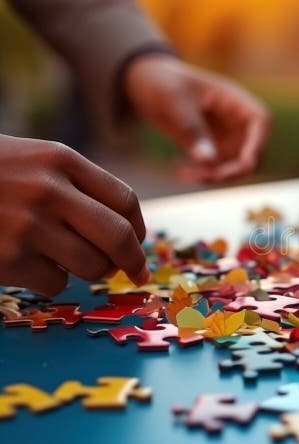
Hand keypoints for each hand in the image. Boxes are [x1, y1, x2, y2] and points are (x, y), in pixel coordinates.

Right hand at [0, 136, 148, 294]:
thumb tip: (128, 231)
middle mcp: (50, 191)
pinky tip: (27, 262)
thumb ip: (78, 187)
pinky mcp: (8, 259)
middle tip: (136, 273)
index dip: (138, 228)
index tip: (140, 244)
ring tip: (63, 258)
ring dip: (87, 269)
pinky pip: (55, 283)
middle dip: (132, 260)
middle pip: (118, 237)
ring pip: (90, 265)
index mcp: (61, 160)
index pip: (124, 200)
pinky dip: (49, 280)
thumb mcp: (34, 160)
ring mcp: (28, 227)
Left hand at [123, 54, 270, 181]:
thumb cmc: (161, 82)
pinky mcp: (212, 147)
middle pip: (252, 150)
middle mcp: (235, 119)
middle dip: (233, 169)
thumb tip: (208, 161)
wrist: (143, 83)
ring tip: (183, 173)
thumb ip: (191, 130)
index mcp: (233, 100)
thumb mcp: (172, 102)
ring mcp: (225, 135)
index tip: (244, 164)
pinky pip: (217, 168)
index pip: (261, 121)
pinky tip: (180, 169)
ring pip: (235, 165)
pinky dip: (203, 174)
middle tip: (206, 178)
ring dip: (215, 175)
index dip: (258, 144)